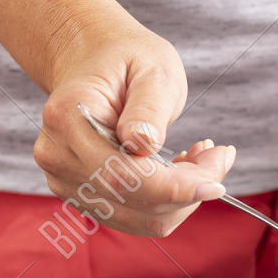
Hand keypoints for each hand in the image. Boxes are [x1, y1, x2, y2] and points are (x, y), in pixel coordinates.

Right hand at [36, 11, 233, 236]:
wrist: (92, 60)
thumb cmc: (125, 59)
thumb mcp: (152, 69)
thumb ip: (148, 109)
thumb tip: (143, 146)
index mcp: (69, 118)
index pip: (125, 176)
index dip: (176, 188)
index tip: (217, 183)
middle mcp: (58, 156)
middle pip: (135, 202)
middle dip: (188, 190)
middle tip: (218, 157)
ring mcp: (65, 180)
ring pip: (140, 218)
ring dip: (180, 198)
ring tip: (198, 159)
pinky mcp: (82, 195)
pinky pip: (135, 217)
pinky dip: (167, 201)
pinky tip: (178, 169)